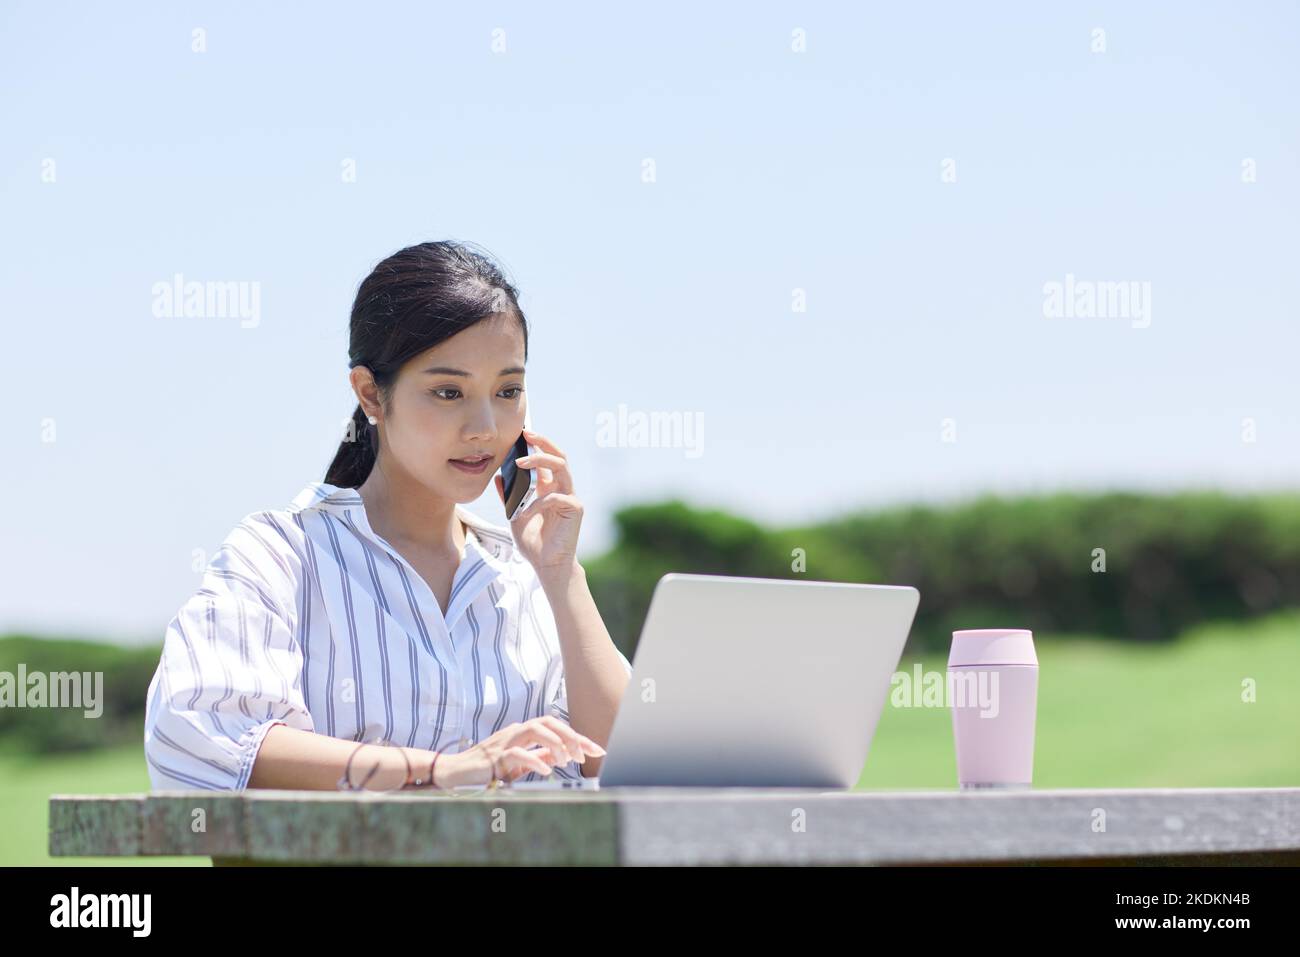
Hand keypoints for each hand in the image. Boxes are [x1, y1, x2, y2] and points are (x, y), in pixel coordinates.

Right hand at [443, 716, 605, 786]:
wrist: (455, 773)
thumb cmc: (487, 768)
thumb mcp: (518, 762)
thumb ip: (537, 756)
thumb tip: (559, 754)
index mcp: (523, 732)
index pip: (556, 728)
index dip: (578, 737)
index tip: (598, 749)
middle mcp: (516, 731)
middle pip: (549, 722)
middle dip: (570, 736)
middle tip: (584, 754)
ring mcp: (504, 741)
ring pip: (535, 730)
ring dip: (555, 743)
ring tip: (566, 760)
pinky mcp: (494, 756)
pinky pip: (517, 753)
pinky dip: (534, 760)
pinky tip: (546, 770)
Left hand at [493, 428, 582, 573]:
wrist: (546, 565)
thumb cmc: (534, 542)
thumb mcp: (514, 515)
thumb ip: (509, 496)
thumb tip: (498, 476)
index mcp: (549, 488)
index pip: (546, 459)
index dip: (537, 445)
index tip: (522, 433)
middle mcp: (562, 489)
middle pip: (558, 456)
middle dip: (543, 442)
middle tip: (526, 434)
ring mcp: (570, 497)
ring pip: (561, 468)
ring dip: (540, 461)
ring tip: (520, 463)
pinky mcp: (575, 509)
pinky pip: (555, 497)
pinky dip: (537, 503)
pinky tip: (524, 514)